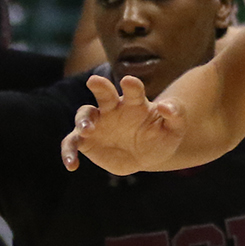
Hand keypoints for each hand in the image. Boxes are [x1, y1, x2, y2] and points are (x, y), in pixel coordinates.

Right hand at [61, 74, 185, 176]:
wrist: (148, 156)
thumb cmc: (161, 137)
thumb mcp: (175, 128)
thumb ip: (176, 115)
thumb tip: (165, 106)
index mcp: (135, 102)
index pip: (133, 90)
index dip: (131, 85)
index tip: (129, 81)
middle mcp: (113, 109)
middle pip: (103, 93)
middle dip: (99, 86)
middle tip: (94, 81)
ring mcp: (98, 124)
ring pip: (84, 115)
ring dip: (83, 120)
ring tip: (87, 131)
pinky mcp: (87, 141)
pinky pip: (72, 143)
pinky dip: (68, 152)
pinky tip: (71, 165)